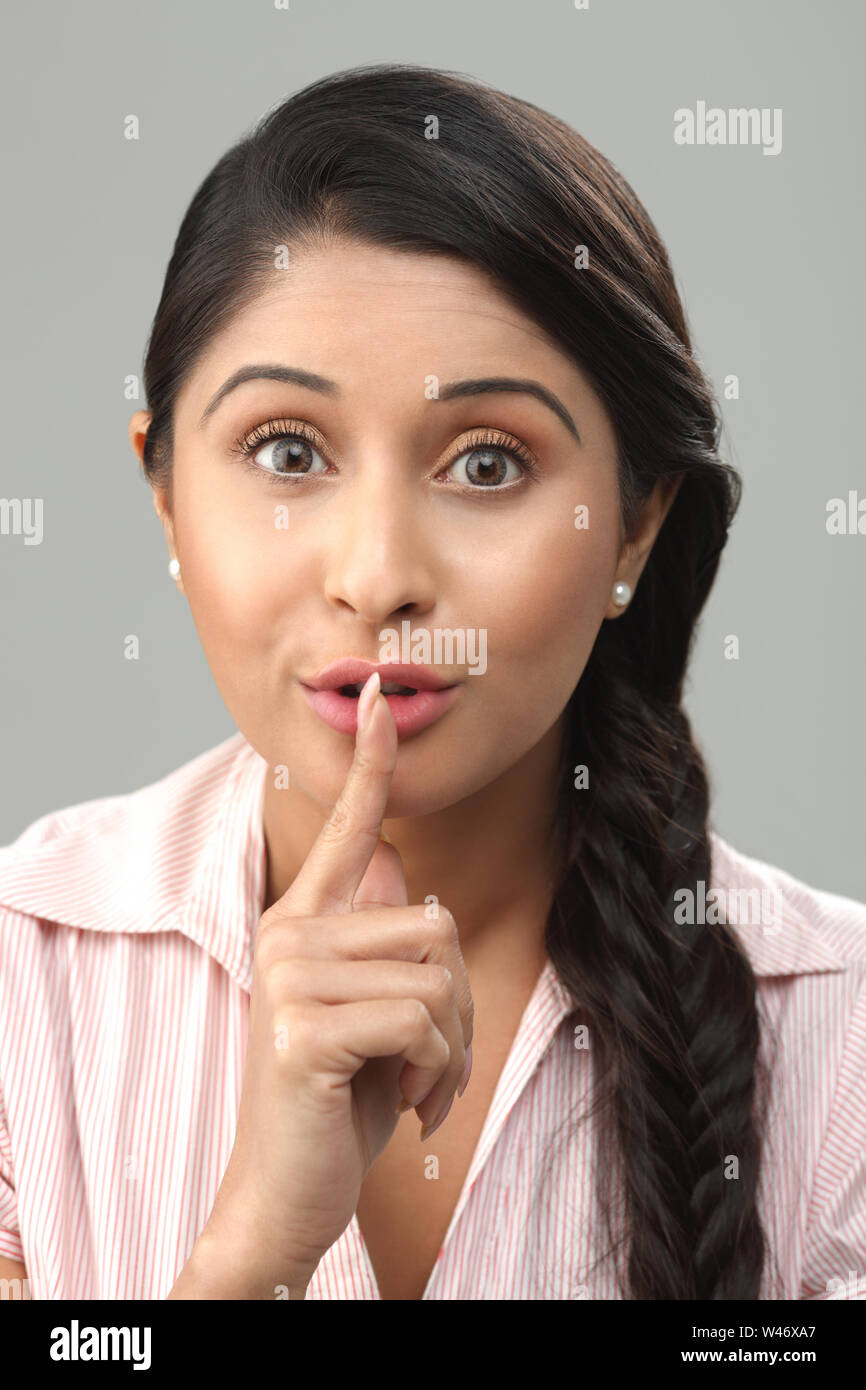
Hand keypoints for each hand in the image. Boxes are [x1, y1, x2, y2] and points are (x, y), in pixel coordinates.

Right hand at [178, 672, 473, 1298]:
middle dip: (456, 1002)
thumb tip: (398, 876)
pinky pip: (422, 1020)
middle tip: (432, 1059)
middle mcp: (290, 935)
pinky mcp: (303, 1026)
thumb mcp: (369, 1014)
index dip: (370, 763)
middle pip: (434, 923)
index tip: (382, 698)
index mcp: (304, 923)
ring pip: (436, 972)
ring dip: (451, 1043)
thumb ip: (377, 944)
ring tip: (417, 1083)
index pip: (347, 829)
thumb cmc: (339, 1099)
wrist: (286, 1192)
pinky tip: (408, 1104)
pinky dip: (438, 1071)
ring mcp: (290, 977)